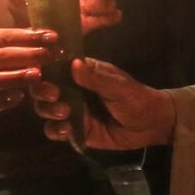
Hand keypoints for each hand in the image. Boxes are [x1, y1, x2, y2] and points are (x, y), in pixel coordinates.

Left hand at [0, 0, 120, 35]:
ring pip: (107, 0)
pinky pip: (109, 17)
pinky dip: (111, 17)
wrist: (33, 17)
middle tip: (91, 1)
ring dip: (105, 5)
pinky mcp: (93, 21)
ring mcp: (90, 4)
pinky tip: (110, 18)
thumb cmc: (31, 0)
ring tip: (94, 11)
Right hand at [0, 27, 53, 116]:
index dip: (30, 36)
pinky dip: (3, 100)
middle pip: (1, 56)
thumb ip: (8, 39)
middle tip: (52, 55)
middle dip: (29, 55)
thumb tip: (41, 33)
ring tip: (38, 74)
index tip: (52, 36)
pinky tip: (20, 97)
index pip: (4, 36)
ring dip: (16, 77)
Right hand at [32, 56, 174, 150]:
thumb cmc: (137, 98)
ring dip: (49, 111)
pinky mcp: (76, 131)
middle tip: (55, 96)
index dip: (44, 69)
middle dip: (43, 92)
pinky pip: (56, 131)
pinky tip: (66, 131)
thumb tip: (74, 64)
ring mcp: (73, 111)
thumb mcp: (119, 86)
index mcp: (82, 73)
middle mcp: (72, 90)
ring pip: (46, 110)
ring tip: (65, 113)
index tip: (42, 73)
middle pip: (44, 89)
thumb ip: (96, 78)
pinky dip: (55, 131)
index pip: (55, 67)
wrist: (151, 125)